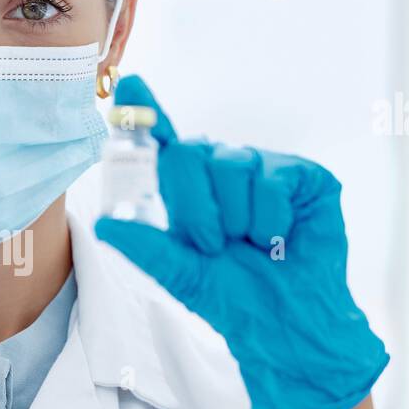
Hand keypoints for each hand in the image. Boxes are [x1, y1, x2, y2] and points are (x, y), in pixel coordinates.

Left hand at [95, 76, 387, 408]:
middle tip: (213, 245)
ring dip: (235, 218)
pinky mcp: (303, 176)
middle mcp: (225, 170)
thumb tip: (104, 226)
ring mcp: (265, 168)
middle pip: (191, 152)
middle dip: (195, 208)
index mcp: (192, 190)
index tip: (130, 84)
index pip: (165, 143)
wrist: (287, 324)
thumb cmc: (235, 298)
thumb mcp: (181, 274)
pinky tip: (278, 239)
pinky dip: (269, 220)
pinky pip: (271, 179)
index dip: (147, 111)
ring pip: (231, 164)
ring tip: (249, 245)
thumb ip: (146, 247)